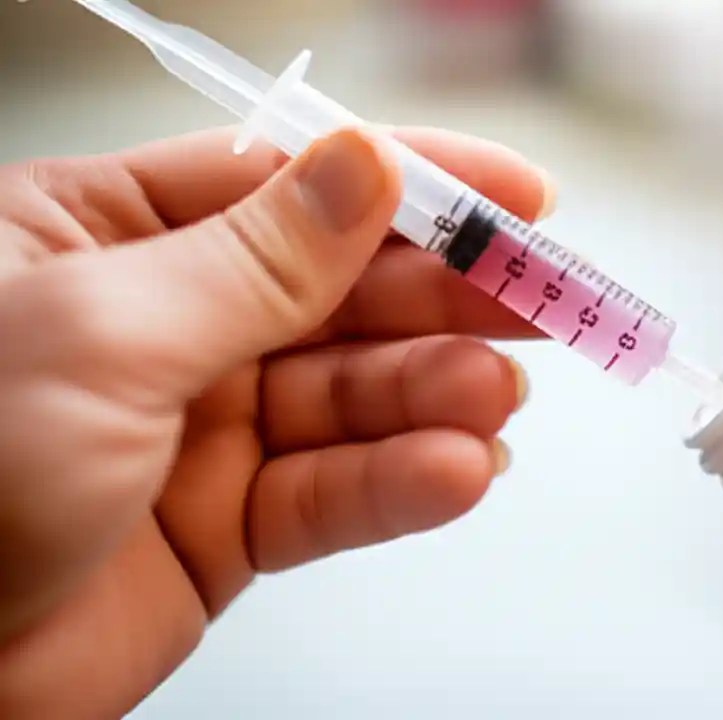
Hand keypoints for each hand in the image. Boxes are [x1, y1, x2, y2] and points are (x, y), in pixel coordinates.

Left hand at [0, 127, 552, 717]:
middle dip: (447, 299)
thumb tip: (365, 172)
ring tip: (492, 399)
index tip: (515, 198)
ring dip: (433, 395)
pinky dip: (400, 483)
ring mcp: (204, 426)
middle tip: (544, 302)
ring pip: (352, 397)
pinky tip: (455, 471)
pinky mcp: (228, 524)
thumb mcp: (101, 334)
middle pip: (343, 293)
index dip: (415, 185)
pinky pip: (334, 492)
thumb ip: (253, 260)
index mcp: (108, 236)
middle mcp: (167, 323)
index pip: (292, 184)